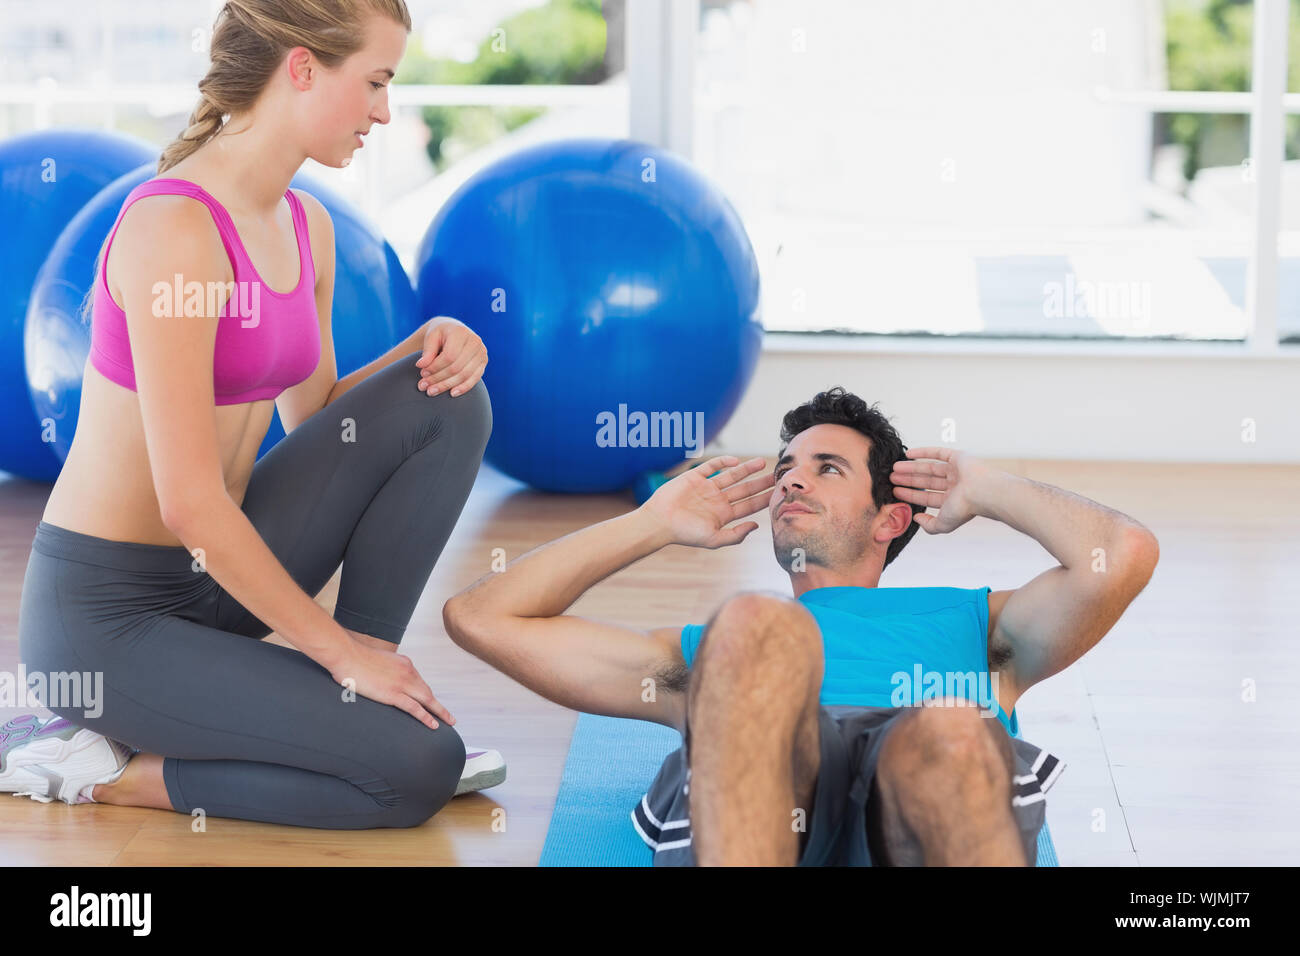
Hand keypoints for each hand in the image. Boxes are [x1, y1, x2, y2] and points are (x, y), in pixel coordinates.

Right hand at [327, 639, 454, 729]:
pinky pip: (415, 708)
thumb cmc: (355, 658)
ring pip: (427, 700)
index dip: (426, 694)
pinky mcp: (393, 694)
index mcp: (404, 663)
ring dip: (439, 712)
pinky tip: (433, 724)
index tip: (431, 702)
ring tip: (448, 722)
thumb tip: (382, 677)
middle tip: (448, 716)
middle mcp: (408, 672)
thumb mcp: (378, 660)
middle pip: (427, 691)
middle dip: (438, 705)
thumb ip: (385, 669)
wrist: (347, 655)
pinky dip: (426, 717)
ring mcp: (402, 683)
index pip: (419, 681)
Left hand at [416, 317, 486, 397]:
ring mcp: (481, 353)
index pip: (449, 356)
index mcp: (461, 332)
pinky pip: (475, 379)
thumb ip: (427, 351)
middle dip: (438, 379)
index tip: (422, 373)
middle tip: (423, 386)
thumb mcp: (431, 337)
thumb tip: (421, 365)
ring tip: (432, 391)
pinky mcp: (484, 362)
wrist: (455, 331)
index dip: (435, 367)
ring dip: (447, 386)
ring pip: (465, 375)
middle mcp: (475, 341)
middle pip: (456, 367)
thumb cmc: (441, 335)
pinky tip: (452, 394)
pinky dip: (463, 388)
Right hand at [640, 455, 773, 547]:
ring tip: (762, 462)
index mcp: (723, 515)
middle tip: (778, 475)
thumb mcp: (713, 539)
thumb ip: (735, 535)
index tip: (779, 493)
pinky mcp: (694, 476)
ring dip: (746, 469)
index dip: (764, 499)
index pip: (749, 505)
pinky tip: (736, 461)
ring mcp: (707, 487)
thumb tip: (756, 526)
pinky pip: (711, 466)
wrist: (659, 522)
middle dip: (760, 483)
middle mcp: (717, 500)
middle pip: (744, 489)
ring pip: (731, 475)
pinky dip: (723, 462)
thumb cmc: (684, 534)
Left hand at [890, 446, 997, 534]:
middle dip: (909, 480)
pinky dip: (923, 452)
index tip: (895, 491)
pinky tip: (908, 454)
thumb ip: (929, 525)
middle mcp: (955, 486)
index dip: (910, 494)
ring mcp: (957, 471)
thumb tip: (916, 518)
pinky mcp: (958, 457)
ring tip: (895, 468)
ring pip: (930, 468)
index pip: (928, 497)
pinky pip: (938, 452)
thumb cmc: (965, 508)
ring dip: (912, 467)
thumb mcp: (943, 524)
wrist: (982, 491)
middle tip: (892, 478)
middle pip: (926, 482)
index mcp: (953, 501)